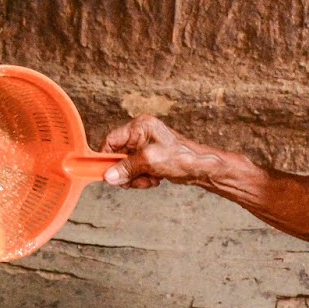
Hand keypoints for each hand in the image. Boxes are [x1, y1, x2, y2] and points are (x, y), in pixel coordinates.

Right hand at [100, 116, 216, 188]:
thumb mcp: (150, 162)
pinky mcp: (150, 157)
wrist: (201, 168)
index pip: (112, 140)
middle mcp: (141, 134)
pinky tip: (154, 179)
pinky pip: (137, 170)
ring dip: (135, 177)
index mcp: (140, 126)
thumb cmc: (181, 158)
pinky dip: (142, 178)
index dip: (108, 157)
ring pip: (127, 166)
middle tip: (133, 181)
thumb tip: (109, 176)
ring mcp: (145, 146)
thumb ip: (127, 168)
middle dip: (126, 171)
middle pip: (118, 155)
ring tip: (149, 179)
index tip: (107, 172)